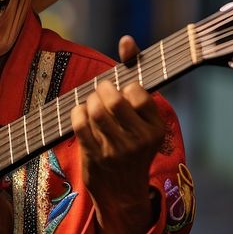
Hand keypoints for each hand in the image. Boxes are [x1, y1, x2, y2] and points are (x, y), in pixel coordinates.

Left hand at [71, 35, 164, 233]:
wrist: (123, 194)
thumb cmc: (132, 147)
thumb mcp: (143, 120)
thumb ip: (136, 77)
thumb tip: (126, 39)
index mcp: (156, 129)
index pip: (138, 92)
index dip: (126, 87)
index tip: (123, 91)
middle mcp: (139, 140)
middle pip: (113, 99)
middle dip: (103, 91)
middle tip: (102, 94)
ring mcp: (116, 150)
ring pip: (95, 109)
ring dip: (89, 101)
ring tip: (92, 105)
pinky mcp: (95, 157)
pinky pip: (80, 122)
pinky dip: (77, 112)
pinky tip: (81, 114)